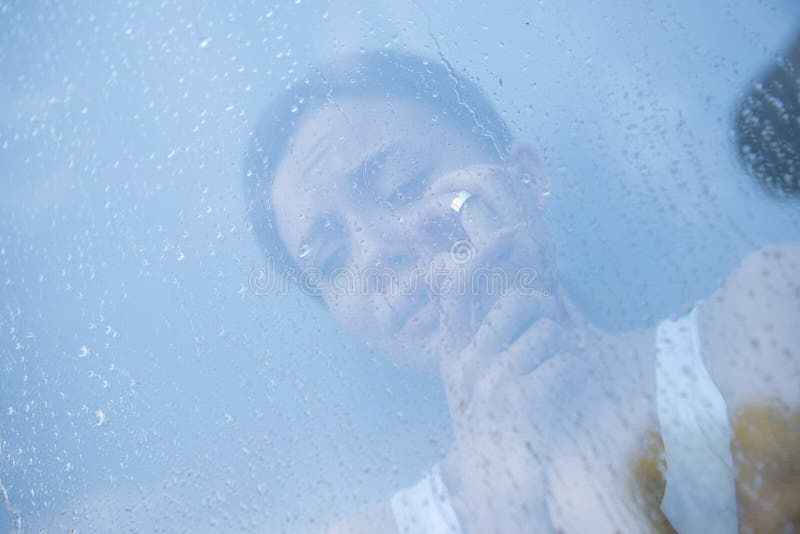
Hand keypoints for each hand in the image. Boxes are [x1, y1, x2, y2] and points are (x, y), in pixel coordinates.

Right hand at [428, 187, 574, 531]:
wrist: (497, 476)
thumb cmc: (493, 418)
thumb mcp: (470, 375)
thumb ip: (480, 334)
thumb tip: (512, 287)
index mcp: (453, 349)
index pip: (458, 284)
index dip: (485, 252)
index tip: (513, 232)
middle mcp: (469, 359)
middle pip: (520, 299)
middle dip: (544, 313)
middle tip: (545, 337)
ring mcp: (495, 378)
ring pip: (551, 329)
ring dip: (559, 351)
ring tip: (545, 378)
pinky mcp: (524, 397)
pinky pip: (568, 360)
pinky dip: (572, 377)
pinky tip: (556, 398)